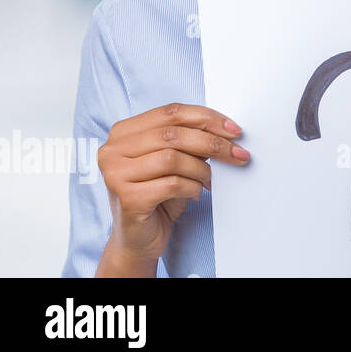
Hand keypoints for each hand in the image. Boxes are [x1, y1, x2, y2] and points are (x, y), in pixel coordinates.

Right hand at [95, 102, 248, 276]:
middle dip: (213, 143)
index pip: (170, 113)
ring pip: (172, 158)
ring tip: (210, 180)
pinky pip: (172, 184)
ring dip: (202, 169)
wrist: (138, 238)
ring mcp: (115, 174)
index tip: (234, 129)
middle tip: (238, 154)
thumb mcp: (174, 160)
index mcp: (123, 132)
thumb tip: (227, 130)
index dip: (206, 118)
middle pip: (173, 134)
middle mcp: (112, 150)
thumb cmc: (158, 195)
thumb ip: (189, 140)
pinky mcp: (127, 198)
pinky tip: (196, 193)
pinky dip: (193, 187)